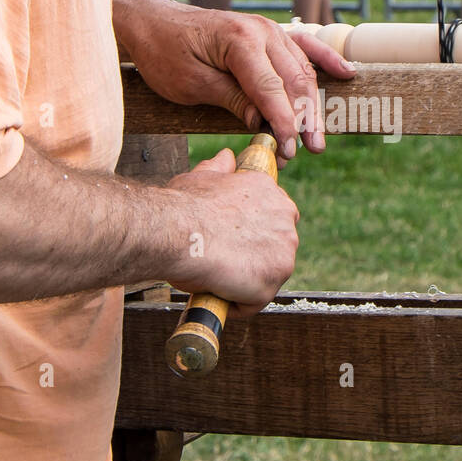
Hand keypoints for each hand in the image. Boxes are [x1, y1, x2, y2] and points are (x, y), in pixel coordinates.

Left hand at [112, 0, 355, 161]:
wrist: (154, 23)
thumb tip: (262, 121)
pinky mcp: (269, 34)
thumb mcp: (191, 83)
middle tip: (308, 151)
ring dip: (312, 105)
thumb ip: (231, 99)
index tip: (289, 151)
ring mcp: (269, 30)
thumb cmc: (165, 53)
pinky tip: (347, 74)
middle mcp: (261, 31)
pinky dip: (325, 61)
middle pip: (295, 81)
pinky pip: (304, 47)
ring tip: (317, 137)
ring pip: (302, 70)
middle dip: (304, 119)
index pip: (272, 90)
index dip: (283, 123)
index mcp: (240, 41)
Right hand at [166, 149, 298, 313]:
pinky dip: (236, 303)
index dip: (251, 232)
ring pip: (266, 276)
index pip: (274, 217)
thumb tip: (227, 157)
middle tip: (221, 258)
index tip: (229, 238)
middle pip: (275, 248)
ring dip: (244, 280)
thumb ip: (219, 168)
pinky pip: (254, 301)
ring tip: (216, 276)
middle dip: (252, 257)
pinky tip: (216, 292)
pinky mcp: (271, 284)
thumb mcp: (201, 177)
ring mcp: (282, 253)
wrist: (175, 233)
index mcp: (271, 193)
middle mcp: (286, 220)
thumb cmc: (183, 206)